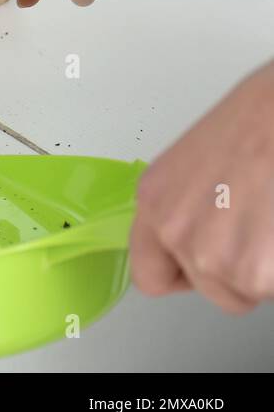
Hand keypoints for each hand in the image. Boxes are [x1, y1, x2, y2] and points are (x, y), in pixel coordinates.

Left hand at [130, 61, 273, 312]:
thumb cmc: (259, 121)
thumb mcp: (198, 164)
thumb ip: (189, 208)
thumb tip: (205, 232)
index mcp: (153, 201)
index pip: (150, 275)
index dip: (185, 276)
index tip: (206, 267)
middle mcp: (174, 232)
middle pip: (210, 288)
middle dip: (239, 270)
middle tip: (260, 226)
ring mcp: (213, 255)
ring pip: (249, 291)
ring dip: (267, 267)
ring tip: (273, 216)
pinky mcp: (255, 272)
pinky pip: (273, 288)